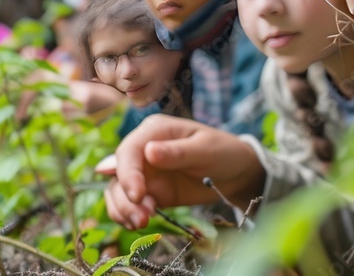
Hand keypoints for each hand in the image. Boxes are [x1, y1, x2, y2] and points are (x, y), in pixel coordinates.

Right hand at [102, 115, 264, 229]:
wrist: (236, 174)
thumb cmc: (224, 152)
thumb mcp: (205, 150)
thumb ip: (177, 152)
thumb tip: (148, 151)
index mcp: (155, 131)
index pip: (129, 151)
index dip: (127, 174)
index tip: (137, 195)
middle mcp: (143, 150)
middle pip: (117, 173)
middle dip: (125, 197)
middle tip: (143, 218)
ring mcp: (144, 172)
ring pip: (117, 190)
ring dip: (124, 209)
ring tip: (143, 223)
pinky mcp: (149, 192)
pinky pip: (128, 204)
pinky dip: (128, 215)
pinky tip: (141, 223)